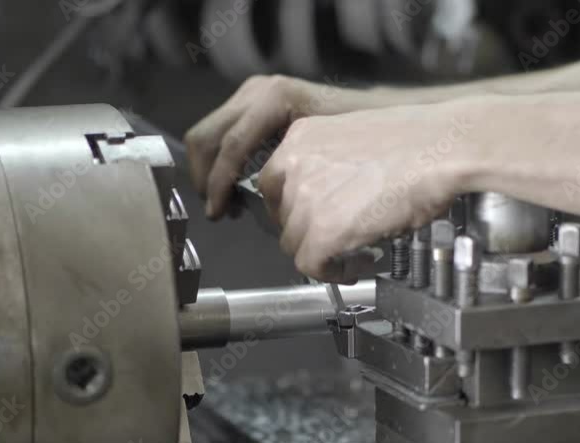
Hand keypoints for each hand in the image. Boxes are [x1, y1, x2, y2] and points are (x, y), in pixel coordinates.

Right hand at [184, 75, 379, 218]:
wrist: (374, 109)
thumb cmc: (361, 134)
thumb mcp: (332, 152)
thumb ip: (298, 172)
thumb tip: (266, 208)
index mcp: (276, 99)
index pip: (232, 145)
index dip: (218, 183)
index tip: (217, 214)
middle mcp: (257, 91)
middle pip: (206, 136)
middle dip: (205, 178)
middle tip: (218, 212)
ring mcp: (250, 94)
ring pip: (205, 135)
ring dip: (208, 172)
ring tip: (227, 204)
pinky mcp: (248, 103)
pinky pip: (219, 134)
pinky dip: (218, 163)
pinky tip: (235, 187)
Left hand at [258, 101, 477, 280]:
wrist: (443, 149)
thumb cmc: (420, 141)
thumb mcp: (357, 140)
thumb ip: (331, 165)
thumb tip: (333, 194)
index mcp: (301, 137)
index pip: (273, 183)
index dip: (294, 208)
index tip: (313, 218)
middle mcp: (295, 164)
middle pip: (284, 216)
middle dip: (308, 232)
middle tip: (337, 239)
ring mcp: (306, 198)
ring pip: (295, 244)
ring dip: (322, 254)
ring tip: (354, 253)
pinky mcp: (323, 231)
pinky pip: (311, 265)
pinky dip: (331, 273)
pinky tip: (356, 266)